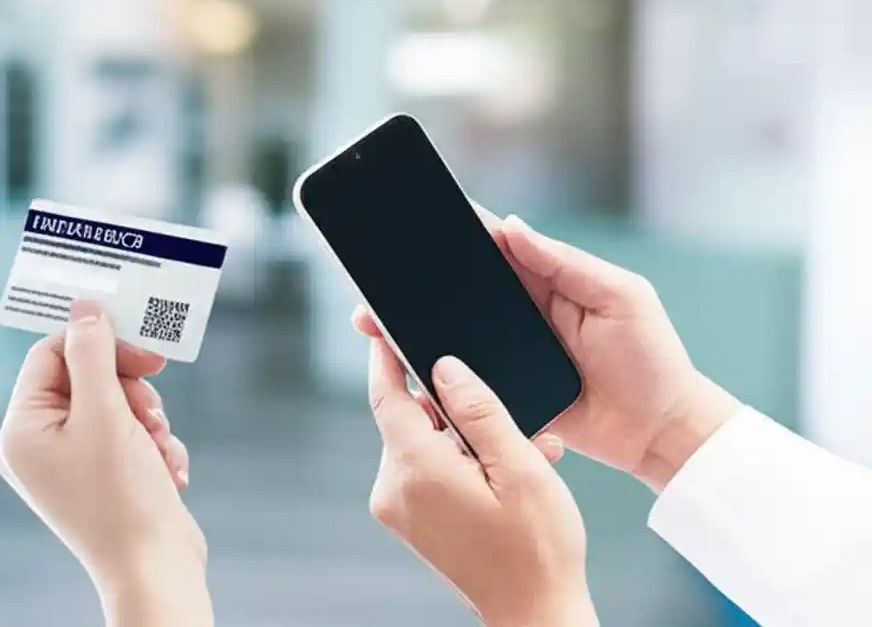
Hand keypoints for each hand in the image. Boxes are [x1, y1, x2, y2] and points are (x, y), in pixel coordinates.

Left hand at [0, 300, 211, 626]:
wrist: (155, 568)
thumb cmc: (122, 496)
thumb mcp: (106, 412)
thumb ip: (93, 353)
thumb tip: (85, 307)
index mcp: (21, 428)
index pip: (51, 354)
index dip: (98, 344)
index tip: (144, 351)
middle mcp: (38, 444)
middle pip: (86, 376)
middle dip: (128, 388)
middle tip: (152, 407)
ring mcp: (70, 462)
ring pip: (115, 403)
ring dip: (147, 418)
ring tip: (158, 448)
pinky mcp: (102, 474)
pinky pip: (129, 434)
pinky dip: (154, 445)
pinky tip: (166, 470)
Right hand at [354, 214, 739, 490]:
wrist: (660, 432)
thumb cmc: (653, 360)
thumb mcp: (621, 298)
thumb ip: (568, 263)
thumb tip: (513, 227)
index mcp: (547, 280)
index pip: (493, 245)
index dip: (458, 229)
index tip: (418, 215)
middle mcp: (521, 312)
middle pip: (458, 289)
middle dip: (417, 281)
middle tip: (376, 276)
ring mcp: (509, 353)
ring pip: (451, 332)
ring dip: (414, 326)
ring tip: (373, 321)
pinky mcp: (504, 391)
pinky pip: (462, 378)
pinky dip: (433, 371)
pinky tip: (403, 365)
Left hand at [366, 339, 597, 626]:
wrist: (536, 613)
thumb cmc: (537, 548)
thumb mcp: (520, 467)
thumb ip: (479, 410)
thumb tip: (444, 366)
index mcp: (416, 470)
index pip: (386, 395)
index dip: (387, 356)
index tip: (387, 326)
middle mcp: (394, 489)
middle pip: (411, 418)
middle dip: (457, 409)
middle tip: (508, 417)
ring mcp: (399, 509)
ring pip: (426, 444)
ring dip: (468, 439)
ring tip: (522, 454)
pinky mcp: (411, 521)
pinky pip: (429, 471)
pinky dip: (462, 463)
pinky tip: (504, 476)